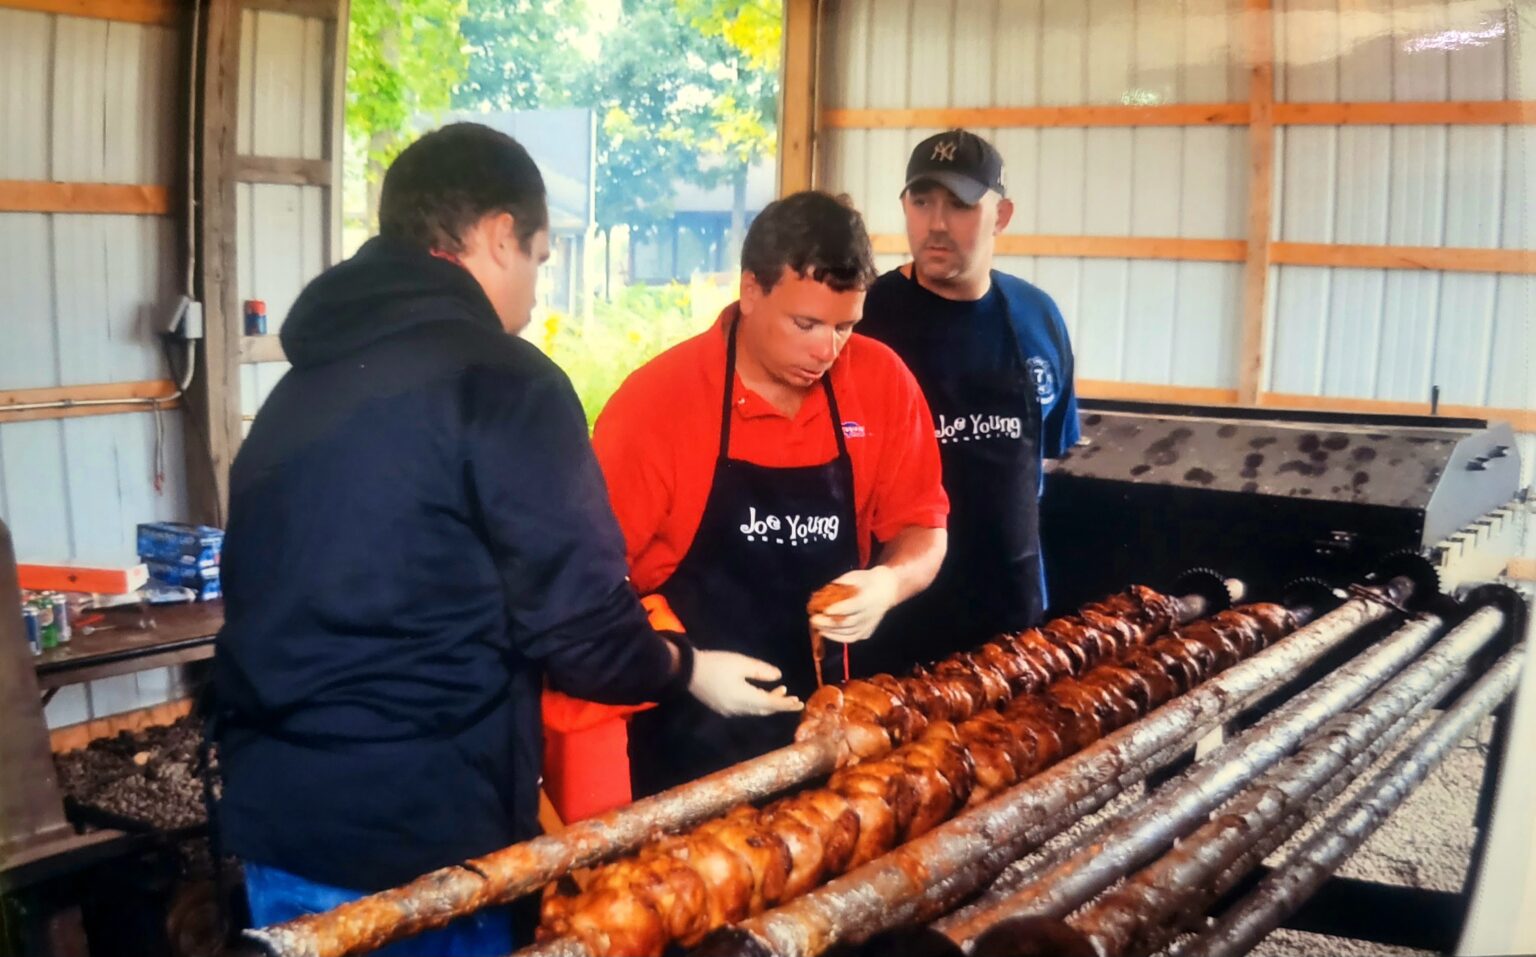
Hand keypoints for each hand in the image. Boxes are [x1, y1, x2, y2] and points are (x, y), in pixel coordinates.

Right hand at [689, 650, 803, 716]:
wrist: (687, 670)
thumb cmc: (715, 664)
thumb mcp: (741, 663)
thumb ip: (761, 671)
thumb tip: (778, 676)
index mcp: (744, 698)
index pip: (771, 704)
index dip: (786, 704)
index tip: (799, 703)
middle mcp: (738, 709)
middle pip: (764, 710)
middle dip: (779, 705)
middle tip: (793, 698)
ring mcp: (728, 710)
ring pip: (755, 711)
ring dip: (768, 703)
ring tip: (780, 690)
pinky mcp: (722, 707)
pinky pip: (745, 709)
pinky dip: (757, 703)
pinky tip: (759, 693)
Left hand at [809, 566, 898, 644]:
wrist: (887, 590)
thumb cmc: (866, 581)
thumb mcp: (854, 576)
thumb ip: (838, 585)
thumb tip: (820, 594)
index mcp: (867, 599)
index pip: (852, 607)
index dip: (838, 609)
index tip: (824, 610)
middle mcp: (869, 615)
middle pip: (848, 622)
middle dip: (828, 623)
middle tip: (813, 619)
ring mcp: (868, 626)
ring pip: (848, 633)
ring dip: (829, 631)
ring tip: (816, 626)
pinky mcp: (867, 632)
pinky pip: (851, 638)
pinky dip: (836, 638)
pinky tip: (825, 633)